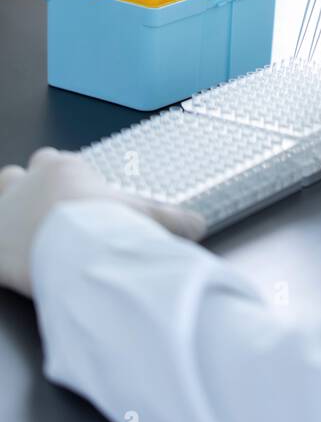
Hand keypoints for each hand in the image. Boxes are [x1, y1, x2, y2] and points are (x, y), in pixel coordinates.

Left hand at [0, 148, 204, 296]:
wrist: (76, 250)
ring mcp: (6, 205)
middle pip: (25, 172)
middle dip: (33, 186)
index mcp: (66, 169)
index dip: (70, 186)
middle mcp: (32, 179)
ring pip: (4, 187)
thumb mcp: (145, 218)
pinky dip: (4, 241)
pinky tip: (13, 256)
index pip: (62, 165)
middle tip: (47, 214)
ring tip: (23, 229)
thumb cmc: (108, 227)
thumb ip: (171, 219)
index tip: (81, 207)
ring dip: (9, 204)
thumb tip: (199, 225)